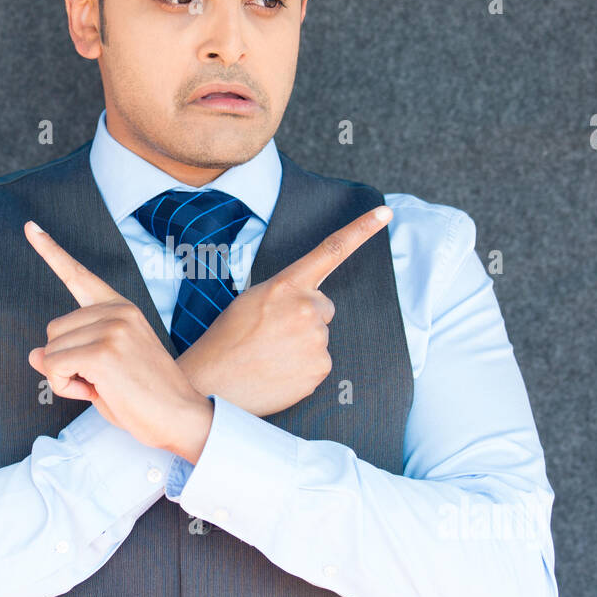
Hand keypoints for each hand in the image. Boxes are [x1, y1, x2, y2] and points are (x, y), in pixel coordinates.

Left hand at [24, 221, 213, 462]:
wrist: (181, 418)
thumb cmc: (146, 398)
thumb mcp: (103, 371)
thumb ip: (70, 356)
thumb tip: (34, 354)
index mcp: (121, 309)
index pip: (79, 276)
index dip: (51, 251)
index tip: (31, 227)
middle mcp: (117, 311)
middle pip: (53, 330)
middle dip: (64, 363)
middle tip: (100, 381)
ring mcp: (111, 329)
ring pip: (50, 351)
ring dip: (64, 378)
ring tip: (103, 387)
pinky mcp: (103, 352)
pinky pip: (54, 367)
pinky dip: (65, 386)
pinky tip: (96, 391)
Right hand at [176, 205, 392, 416]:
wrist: (212, 383)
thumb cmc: (227, 341)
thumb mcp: (251, 301)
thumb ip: (285, 294)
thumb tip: (309, 306)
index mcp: (286, 286)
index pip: (331, 250)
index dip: (361, 229)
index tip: (385, 213)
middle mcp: (306, 308)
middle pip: (324, 307)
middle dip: (306, 318)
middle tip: (273, 335)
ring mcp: (316, 339)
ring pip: (320, 337)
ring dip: (302, 345)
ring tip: (270, 355)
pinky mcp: (320, 367)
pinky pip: (319, 363)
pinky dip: (302, 368)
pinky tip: (278, 372)